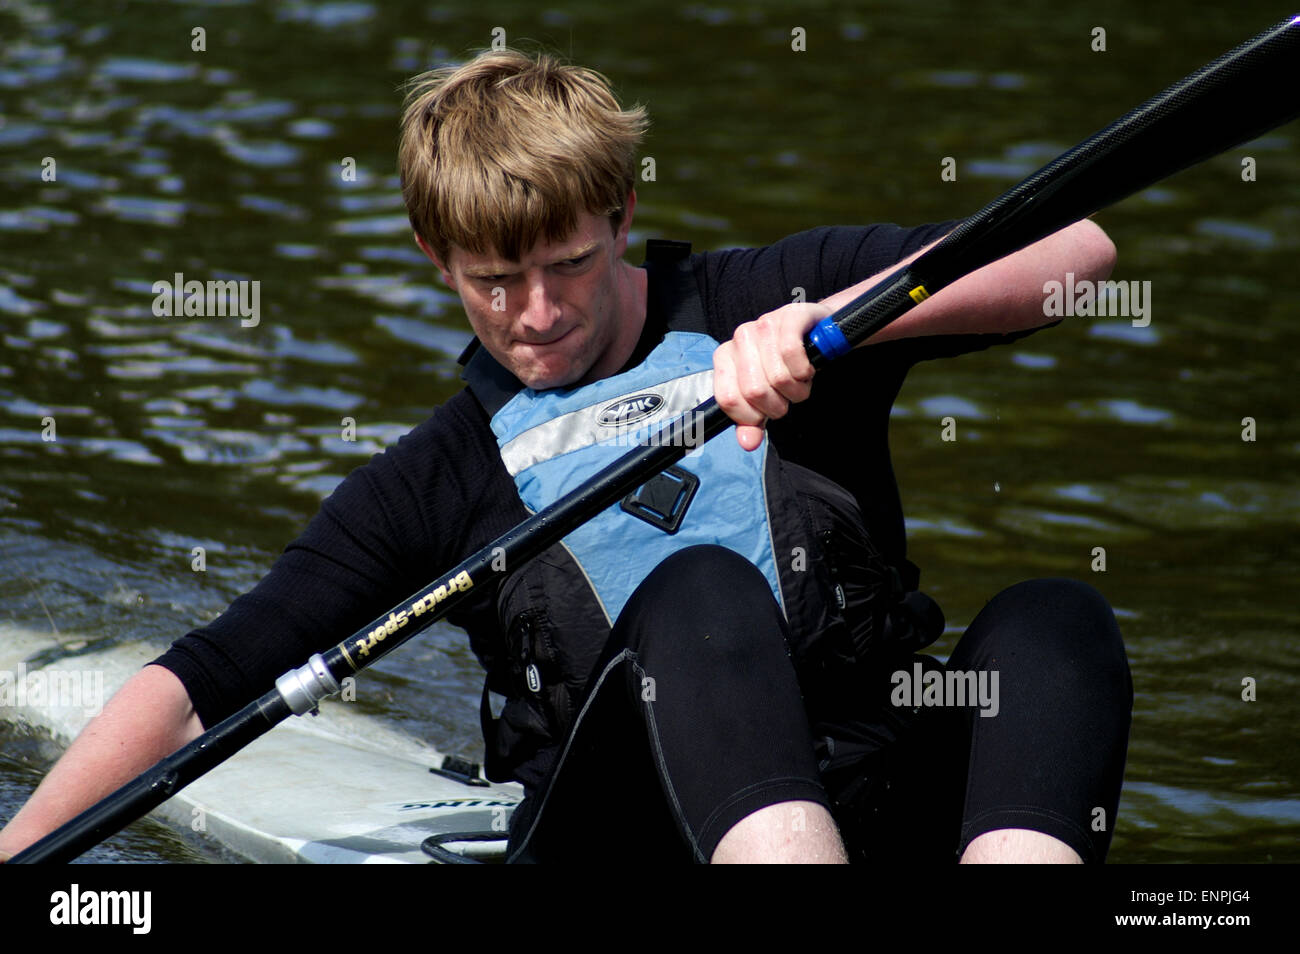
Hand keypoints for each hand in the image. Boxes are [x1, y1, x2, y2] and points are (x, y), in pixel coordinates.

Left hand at [713, 301, 828, 449]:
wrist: (815, 332)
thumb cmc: (786, 365)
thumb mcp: (766, 395)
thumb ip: (752, 421)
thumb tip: (748, 442)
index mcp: (725, 357)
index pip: (727, 399)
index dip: (750, 416)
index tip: (764, 414)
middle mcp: (741, 338)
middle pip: (754, 391)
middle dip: (778, 405)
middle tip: (787, 397)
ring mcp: (764, 324)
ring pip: (777, 376)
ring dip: (796, 389)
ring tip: (799, 380)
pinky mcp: (789, 316)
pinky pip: (791, 353)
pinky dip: (804, 370)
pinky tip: (807, 368)